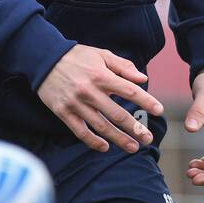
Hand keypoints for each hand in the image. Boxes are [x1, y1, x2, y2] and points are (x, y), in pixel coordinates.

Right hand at [37, 44, 164, 152]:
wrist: (44, 59)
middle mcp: (89, 91)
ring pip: (101, 126)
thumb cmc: (77, 57)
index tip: (159, 110)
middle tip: (148, 138)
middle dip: (135, 128)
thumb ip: (123, 66)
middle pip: (117, 114)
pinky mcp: (63, 112)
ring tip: (133, 147)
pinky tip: (105, 147)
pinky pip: (80, 131)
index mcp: (101, 75)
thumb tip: (143, 78)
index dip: (146, 101)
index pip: (129, 91)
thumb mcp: (101, 55)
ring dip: (118, 139)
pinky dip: (93, 141)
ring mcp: (76, 104)